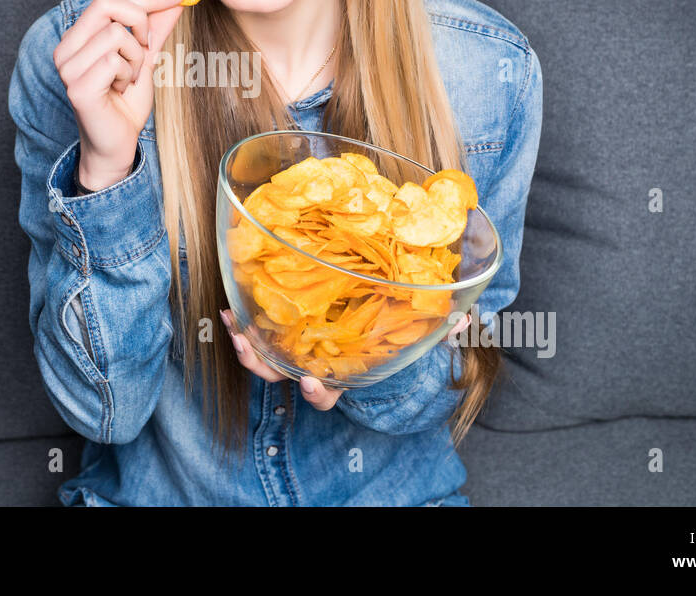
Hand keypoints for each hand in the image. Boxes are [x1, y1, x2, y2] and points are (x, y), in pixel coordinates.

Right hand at [52, 0, 187, 190]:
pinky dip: (129, 75)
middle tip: (146, 48)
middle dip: (140, 22)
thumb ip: (156, 27)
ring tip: (128, 78)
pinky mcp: (77, 87)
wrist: (117, 146)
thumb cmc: (125, 103)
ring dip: (135, 57)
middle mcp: (65, 49)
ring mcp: (67, 68)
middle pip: (105, 4)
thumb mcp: (145, 57)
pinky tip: (121, 91)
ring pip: (116, 34)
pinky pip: (114, 61)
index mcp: (77, 38)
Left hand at [220, 309, 472, 411]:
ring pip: (262, 356)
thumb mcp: (417, 328)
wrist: (372, 302)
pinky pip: (257, 327)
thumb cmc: (394, 324)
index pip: (328, 392)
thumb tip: (463, 322)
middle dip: (264, 366)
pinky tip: (233, 302)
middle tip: (251, 348)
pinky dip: (243, 319)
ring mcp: (293, 345)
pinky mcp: (280, 322)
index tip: (313, 383)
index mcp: (342, 370)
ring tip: (232, 323)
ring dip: (244, 343)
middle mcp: (312, 362)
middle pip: (283, 376)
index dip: (319, 393)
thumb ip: (439, 327)